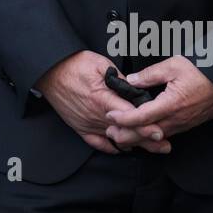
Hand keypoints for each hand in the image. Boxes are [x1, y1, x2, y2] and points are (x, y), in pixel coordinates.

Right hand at [36, 51, 169, 154]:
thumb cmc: (74, 64)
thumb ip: (119, 79)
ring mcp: (87, 124)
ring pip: (114, 140)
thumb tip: (135, 88)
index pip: (129, 116)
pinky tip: (123, 147)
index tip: (159, 132)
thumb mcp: (100, 64)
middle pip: (125, 132)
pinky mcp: (80, 127)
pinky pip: (98, 143)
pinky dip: (112, 147)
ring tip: (150, 148)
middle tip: (163, 145)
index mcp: (102, 99)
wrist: (49, 71)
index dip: (145, 125)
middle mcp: (95, 116)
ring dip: (133, 144)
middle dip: (146, 140)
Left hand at [104, 55, 212, 141]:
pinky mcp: (186, 125)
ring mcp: (182, 124)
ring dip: (137, 137)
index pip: (141, 117)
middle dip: (126, 135)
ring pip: (155, 137)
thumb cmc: (202, 70)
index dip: (123, 119)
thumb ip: (149, 74)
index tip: (109, 116)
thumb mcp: (173, 65)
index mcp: (171, 104)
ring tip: (120, 133)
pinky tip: (141, 132)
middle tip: (109, 131)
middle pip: (145, 134)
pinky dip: (149, 136)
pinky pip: (165, 135)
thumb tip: (130, 80)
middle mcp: (176, 119)